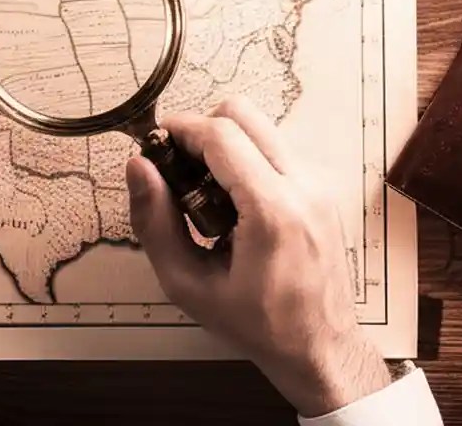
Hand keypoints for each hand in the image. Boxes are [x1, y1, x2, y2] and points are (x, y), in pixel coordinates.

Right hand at [125, 96, 389, 416]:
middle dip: (202, 129)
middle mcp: (304, 187)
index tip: (156, 144)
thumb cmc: (258, 325)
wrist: (320, 347)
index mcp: (274, 212)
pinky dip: (248, 160)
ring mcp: (319, 184)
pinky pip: (277, 150)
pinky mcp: (322, 189)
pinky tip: (233, 203)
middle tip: (180, 166)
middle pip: (244, 113)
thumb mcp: (188, 284)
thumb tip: (139, 168)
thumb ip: (155, 223)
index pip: (221, 135)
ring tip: (206, 193)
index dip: (180, 129)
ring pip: (261, 127)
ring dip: (226, 145)